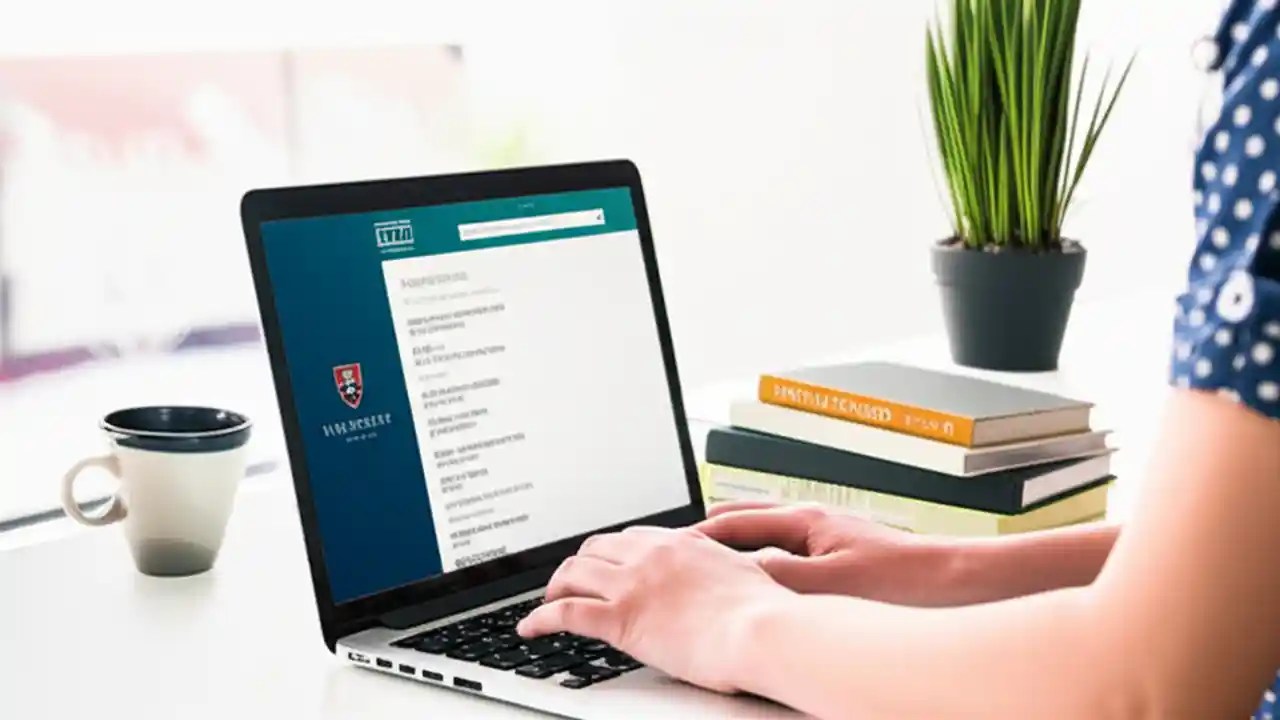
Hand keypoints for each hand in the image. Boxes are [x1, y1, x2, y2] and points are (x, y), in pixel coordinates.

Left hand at [517, 526, 792, 692]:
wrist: (765, 629)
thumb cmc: (765, 611)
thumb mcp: (740, 574)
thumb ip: (717, 570)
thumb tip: (719, 580)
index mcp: (679, 543)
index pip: (630, 538)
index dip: (611, 553)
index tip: (606, 565)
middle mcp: (650, 555)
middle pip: (595, 548)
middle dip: (578, 565)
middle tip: (571, 583)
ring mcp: (633, 584)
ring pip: (572, 573)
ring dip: (554, 587)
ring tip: (547, 602)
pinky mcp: (621, 618)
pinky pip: (565, 613)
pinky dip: (539, 618)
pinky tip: (531, 628)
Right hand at [696, 502, 958, 606]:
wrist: (949, 579)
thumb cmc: (900, 579)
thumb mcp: (831, 582)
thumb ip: (781, 574)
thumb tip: (738, 570)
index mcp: (804, 519)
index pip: (733, 522)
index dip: (696, 535)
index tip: (668, 546)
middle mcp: (811, 519)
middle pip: (743, 518)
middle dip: (707, 531)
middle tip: (676, 547)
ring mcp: (824, 532)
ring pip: (763, 531)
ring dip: (733, 542)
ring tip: (707, 558)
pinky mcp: (837, 550)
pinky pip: (782, 545)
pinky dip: (758, 554)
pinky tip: (758, 574)